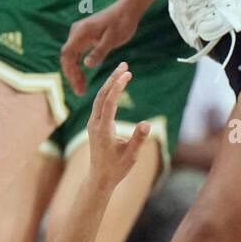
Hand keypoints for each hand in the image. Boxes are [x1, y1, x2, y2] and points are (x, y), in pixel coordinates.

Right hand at [61, 0, 141, 95]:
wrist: (126, 10)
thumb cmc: (121, 24)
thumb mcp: (112, 40)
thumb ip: (99, 52)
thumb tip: (87, 65)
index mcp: (81, 33)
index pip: (68, 55)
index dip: (70, 72)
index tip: (77, 86)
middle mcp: (76, 32)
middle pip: (67, 57)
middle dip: (72, 76)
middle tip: (80, 93)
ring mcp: (79, 34)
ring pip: (71, 56)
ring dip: (75, 73)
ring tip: (82, 89)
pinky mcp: (84, 36)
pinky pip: (77, 54)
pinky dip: (78, 66)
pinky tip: (84, 78)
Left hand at [85, 63, 150, 191]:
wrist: (100, 177)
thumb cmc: (117, 168)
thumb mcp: (131, 156)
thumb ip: (138, 139)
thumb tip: (147, 123)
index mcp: (103, 130)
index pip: (109, 103)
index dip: (117, 87)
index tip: (127, 74)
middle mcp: (95, 124)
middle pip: (102, 95)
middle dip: (113, 79)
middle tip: (124, 64)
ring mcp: (93, 123)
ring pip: (100, 98)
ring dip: (110, 83)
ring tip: (122, 70)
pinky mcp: (95, 124)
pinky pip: (100, 103)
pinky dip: (108, 92)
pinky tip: (116, 85)